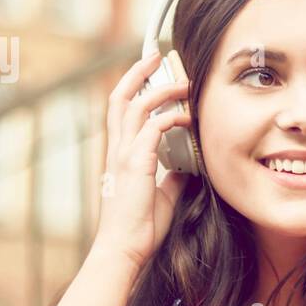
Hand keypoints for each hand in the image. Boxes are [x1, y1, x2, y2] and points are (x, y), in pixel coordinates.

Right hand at [90, 53, 192, 272]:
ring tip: (183, 82)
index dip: (133, 86)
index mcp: (120, 154)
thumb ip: (171, 175)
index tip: (150, 71)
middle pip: (121, 96)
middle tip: (157, 56)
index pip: (121, 109)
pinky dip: (170, 117)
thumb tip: (188, 164)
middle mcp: (117, 149)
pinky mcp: (134, 164)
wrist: (124, 249)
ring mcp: (123, 155)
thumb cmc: (140, 227)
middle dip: (139, 72)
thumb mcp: (162, 195)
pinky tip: (187, 117)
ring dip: (162, 89)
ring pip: (137, 105)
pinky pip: (152, 128)